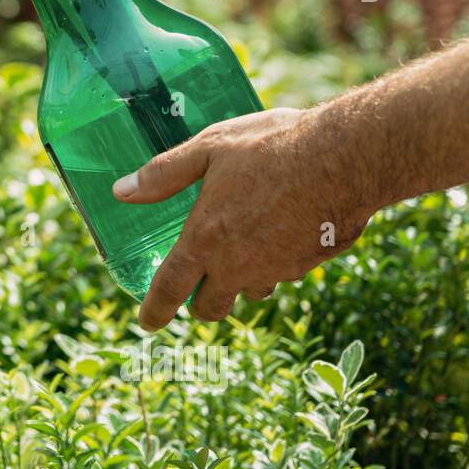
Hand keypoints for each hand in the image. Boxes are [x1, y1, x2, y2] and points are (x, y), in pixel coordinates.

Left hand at [111, 107, 374, 330]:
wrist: (347, 155)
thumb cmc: (272, 146)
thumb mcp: (209, 148)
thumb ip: (163, 174)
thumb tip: (122, 192)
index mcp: (206, 240)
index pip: (171, 288)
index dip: (156, 309)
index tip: (148, 322)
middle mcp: (239, 265)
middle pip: (212, 306)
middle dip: (201, 302)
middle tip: (199, 283)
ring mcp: (278, 269)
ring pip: (252, 289)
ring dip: (242, 277)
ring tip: (244, 243)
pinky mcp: (310, 264)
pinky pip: (285, 272)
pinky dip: (277, 260)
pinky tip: (284, 226)